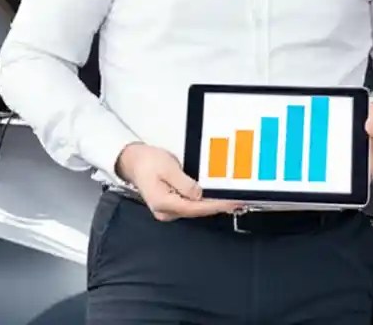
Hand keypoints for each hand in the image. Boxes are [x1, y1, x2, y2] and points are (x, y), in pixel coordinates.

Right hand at [115, 142, 241, 220]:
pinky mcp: (171, 206)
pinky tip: (215, 197)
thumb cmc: (147, 162)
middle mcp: (165, 211)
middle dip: (217, 205)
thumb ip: (184, 183)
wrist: (134, 161)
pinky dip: (204, 201)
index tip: (232, 202)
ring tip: (230, 198)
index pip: (196, 207)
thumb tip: (199, 195)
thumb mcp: (168, 167)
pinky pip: (191, 206)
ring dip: (212, 203)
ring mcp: (168, 211)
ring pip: (195, 209)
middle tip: (238, 199)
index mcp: (163, 203)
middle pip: (197, 211)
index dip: (216, 205)